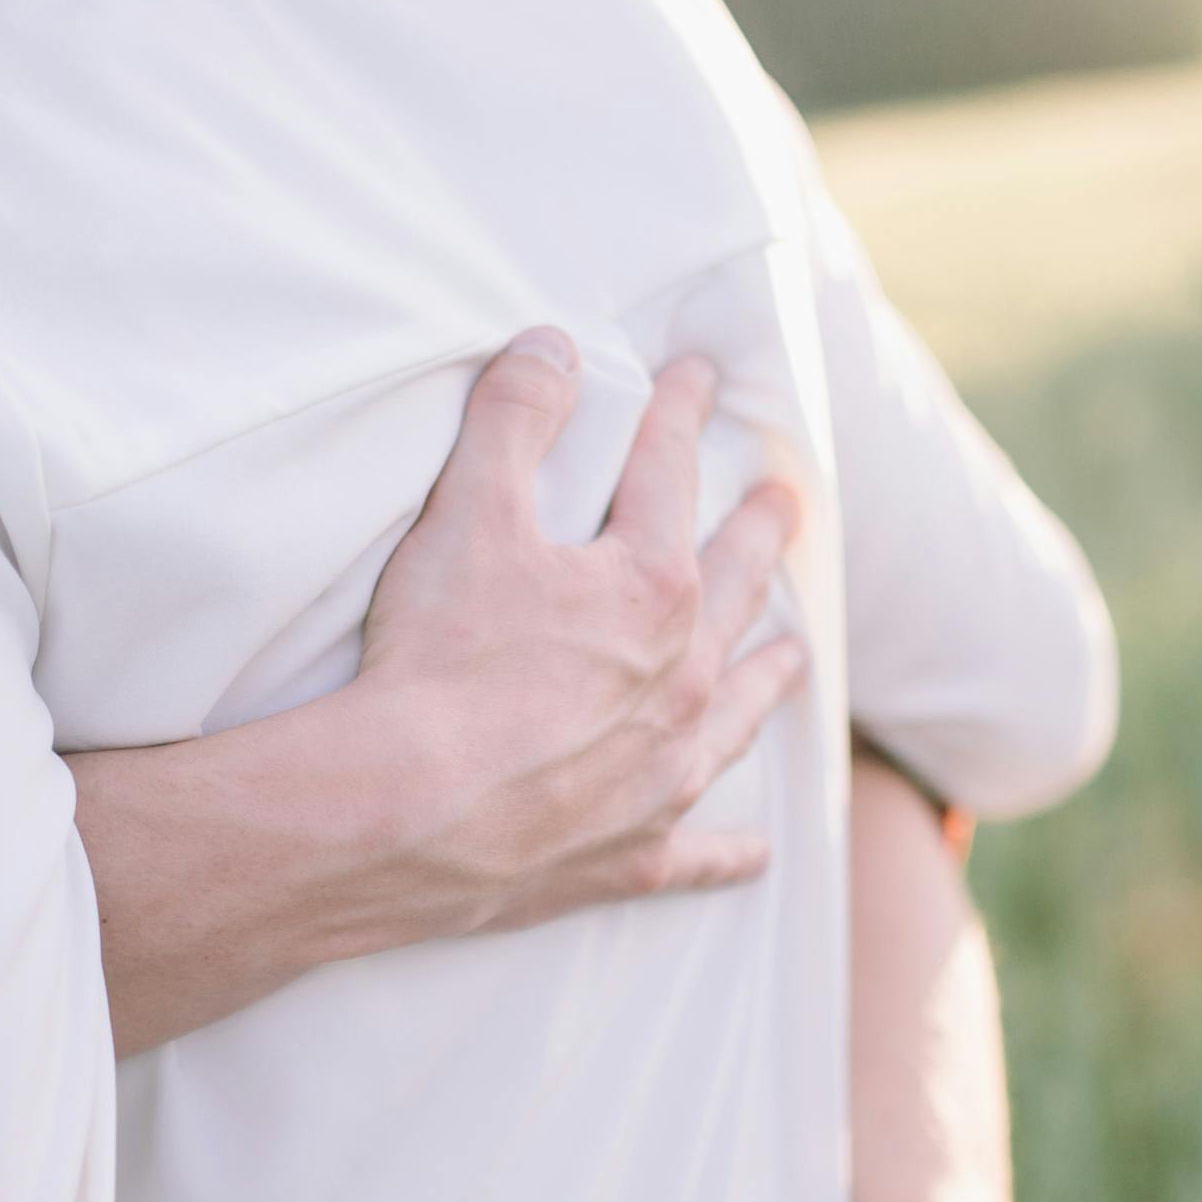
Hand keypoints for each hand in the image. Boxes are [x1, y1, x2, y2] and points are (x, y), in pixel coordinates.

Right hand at [355, 328, 808, 937]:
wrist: (407, 812)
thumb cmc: (439, 660)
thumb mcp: (467, 511)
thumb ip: (513, 418)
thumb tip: (553, 346)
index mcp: (650, 588)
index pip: (667, 476)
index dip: (677, 414)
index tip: (698, 376)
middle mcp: (681, 680)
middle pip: (730, 589)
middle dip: (757, 537)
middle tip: (786, 505)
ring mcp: (663, 772)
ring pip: (737, 714)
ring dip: (766, 678)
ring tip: (794, 656)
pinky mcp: (628, 853)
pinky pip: (697, 855)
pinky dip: (728, 854)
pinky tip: (757, 855)